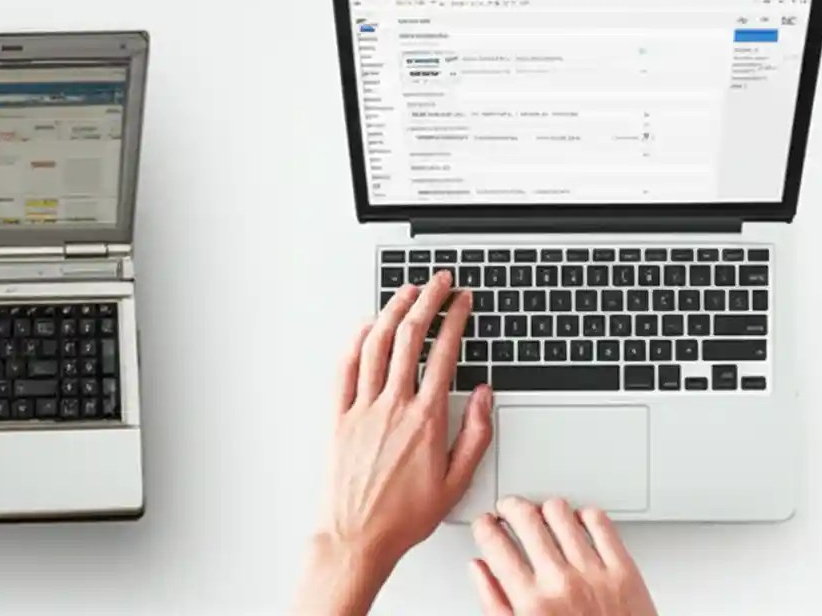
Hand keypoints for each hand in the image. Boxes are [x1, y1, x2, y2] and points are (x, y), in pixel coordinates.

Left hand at [293, 272, 493, 614]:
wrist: (357, 537)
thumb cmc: (404, 516)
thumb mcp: (457, 482)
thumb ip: (475, 434)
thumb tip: (483, 394)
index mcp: (425, 420)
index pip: (445, 352)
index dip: (456, 319)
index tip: (463, 301)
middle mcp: (392, 407)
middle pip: (410, 336)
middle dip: (428, 301)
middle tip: (439, 283)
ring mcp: (362, 408)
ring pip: (377, 344)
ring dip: (393, 311)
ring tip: (406, 292)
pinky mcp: (338, 417)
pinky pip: (345, 369)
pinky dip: (356, 342)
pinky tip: (365, 327)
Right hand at [469, 497, 656, 615]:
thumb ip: (494, 601)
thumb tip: (478, 568)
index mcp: (530, 601)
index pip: (494, 541)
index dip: (483, 525)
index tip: (486, 524)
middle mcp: (560, 582)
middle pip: (524, 516)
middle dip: (509, 507)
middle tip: (509, 511)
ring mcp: (594, 573)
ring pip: (559, 511)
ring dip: (544, 509)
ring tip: (543, 518)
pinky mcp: (624, 570)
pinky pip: (599, 521)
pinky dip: (584, 515)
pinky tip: (577, 525)